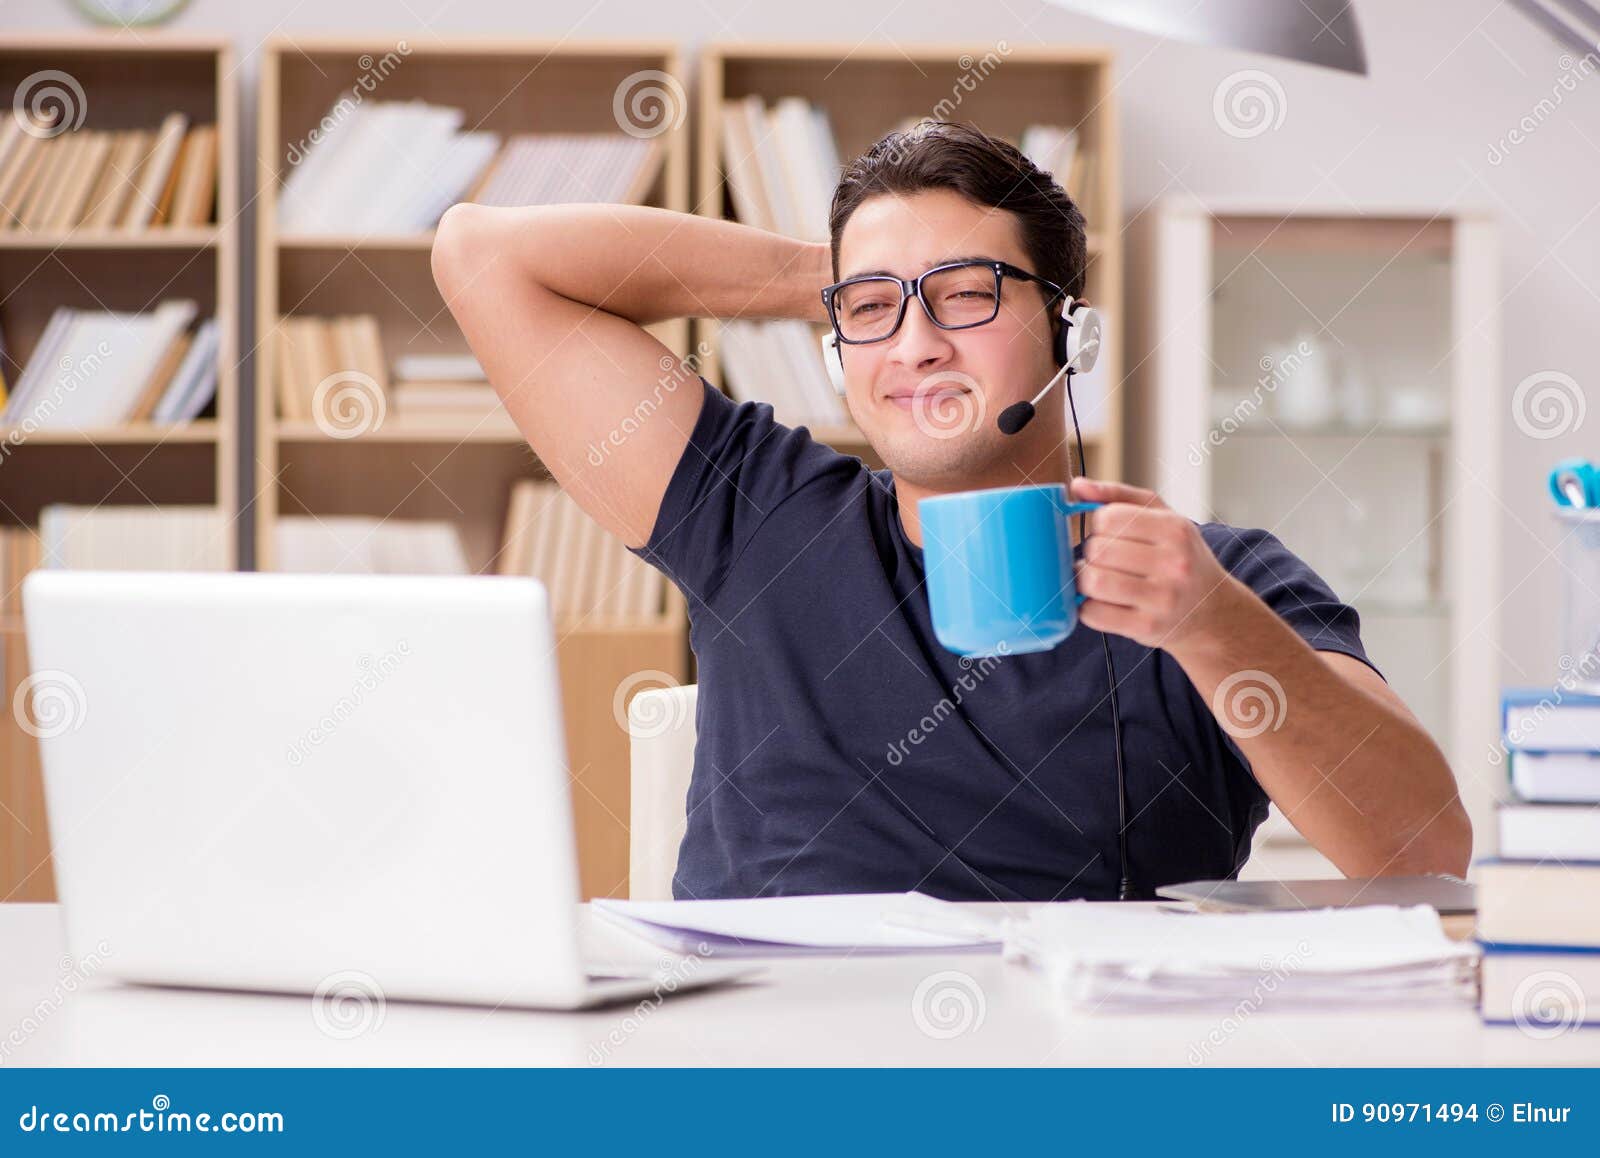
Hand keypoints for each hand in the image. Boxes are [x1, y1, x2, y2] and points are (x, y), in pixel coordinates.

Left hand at [1068, 477, 1236, 652]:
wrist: (1212, 612)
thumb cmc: (1180, 557)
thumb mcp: (1163, 517)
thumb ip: (1119, 496)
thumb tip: (1077, 486)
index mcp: (1175, 529)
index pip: (1108, 517)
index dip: (1099, 524)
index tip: (1110, 534)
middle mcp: (1174, 563)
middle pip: (1097, 549)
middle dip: (1092, 553)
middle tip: (1104, 559)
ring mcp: (1161, 599)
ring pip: (1092, 581)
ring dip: (1085, 580)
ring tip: (1097, 578)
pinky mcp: (1146, 628)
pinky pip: (1093, 613)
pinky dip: (1087, 607)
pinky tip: (1102, 602)